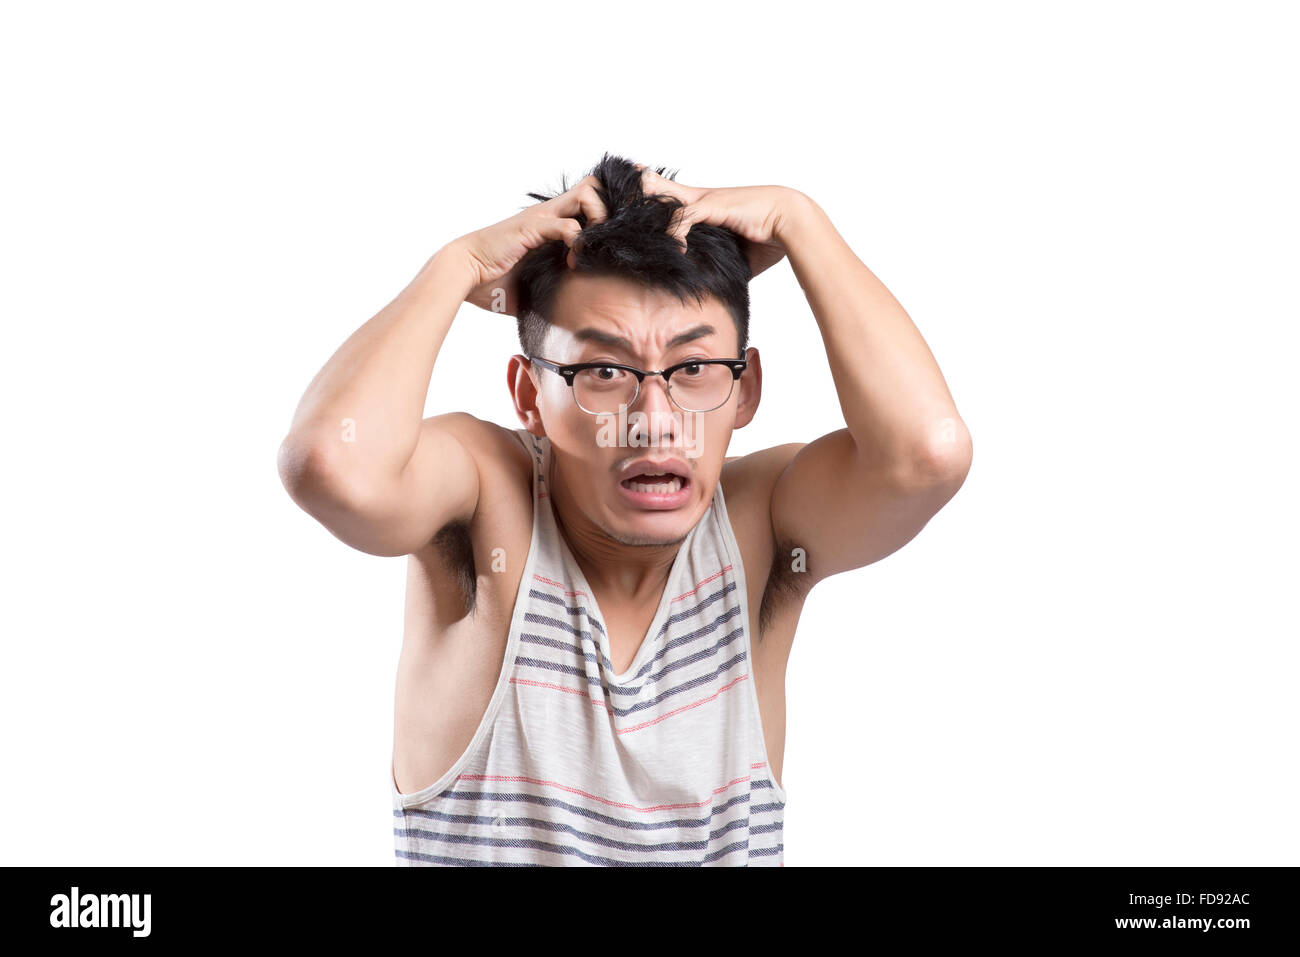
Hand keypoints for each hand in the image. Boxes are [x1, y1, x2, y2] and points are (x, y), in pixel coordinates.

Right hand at [451, 174, 609, 314]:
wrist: (463, 275)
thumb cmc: (492, 282)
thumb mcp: (533, 286)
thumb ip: (552, 290)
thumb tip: (571, 316)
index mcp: (549, 224)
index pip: (586, 200)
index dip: (603, 214)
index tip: (608, 242)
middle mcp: (548, 214)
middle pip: (593, 187)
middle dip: (609, 210)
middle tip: (605, 242)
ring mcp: (541, 218)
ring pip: (587, 194)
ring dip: (598, 220)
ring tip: (591, 250)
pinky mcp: (533, 228)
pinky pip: (568, 225)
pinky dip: (578, 242)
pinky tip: (572, 263)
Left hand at [635, 164, 803, 277]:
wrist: (792, 223)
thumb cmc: (771, 239)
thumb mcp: (739, 257)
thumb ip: (722, 266)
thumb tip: (716, 287)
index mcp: (710, 206)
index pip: (676, 197)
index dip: (657, 194)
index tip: (639, 192)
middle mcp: (705, 197)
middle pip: (664, 188)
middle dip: (641, 188)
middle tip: (621, 184)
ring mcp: (708, 198)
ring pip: (667, 196)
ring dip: (647, 206)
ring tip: (628, 218)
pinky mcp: (714, 205)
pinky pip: (684, 214)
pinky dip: (675, 231)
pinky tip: (675, 248)